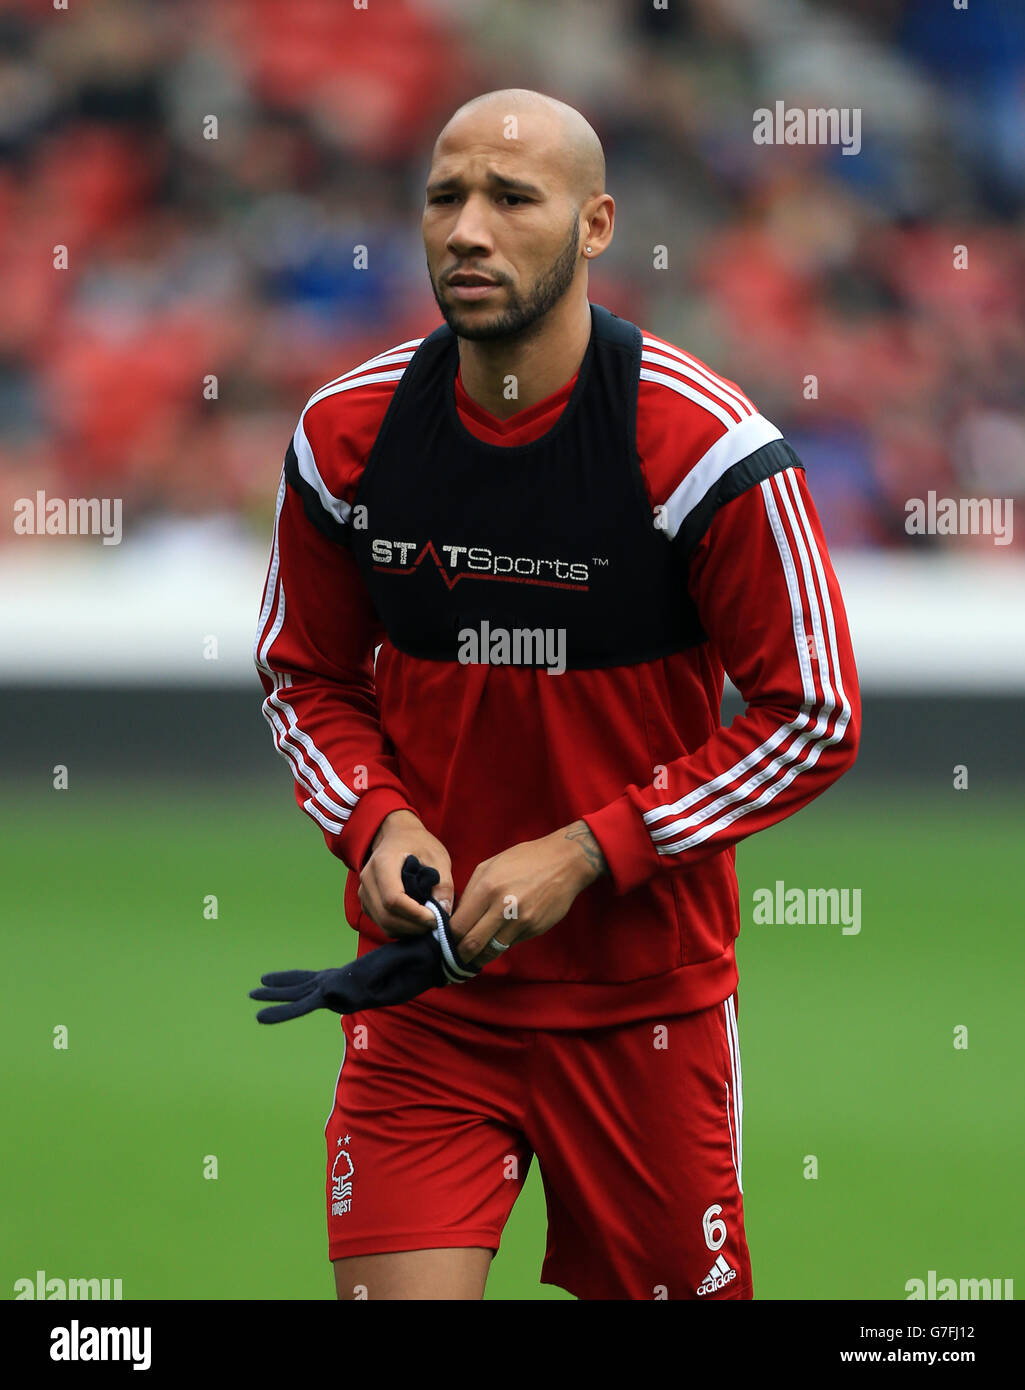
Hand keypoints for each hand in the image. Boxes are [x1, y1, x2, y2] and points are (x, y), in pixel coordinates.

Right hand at [359, 810, 454, 937]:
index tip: (437, 918)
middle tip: (436, 925)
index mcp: (383, 864)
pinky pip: (381, 923)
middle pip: (386, 916)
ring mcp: (364, 892)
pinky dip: (400, 928)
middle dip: (413, 926)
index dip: (415, 914)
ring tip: (428, 924)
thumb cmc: (417, 843)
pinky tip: (417, 922)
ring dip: (407, 930)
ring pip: (383, 923)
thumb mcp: (437, 856)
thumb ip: (443, 882)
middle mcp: (367, 879)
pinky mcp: (367, 902)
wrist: (397, 835)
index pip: (393, 899)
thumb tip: (444, 911)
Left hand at [448, 820, 606, 965]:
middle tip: (456, 956)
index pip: (458, 925)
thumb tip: (457, 918)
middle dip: (460, 954)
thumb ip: (470, 892)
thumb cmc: (523, 860)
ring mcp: (520, 920)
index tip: (446, 941)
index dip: (448, 938)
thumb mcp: (489, 866)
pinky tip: (497, 940)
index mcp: (486, 888)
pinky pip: (510, 944)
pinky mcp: (534, 929)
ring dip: (479, 957)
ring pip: (491, 951)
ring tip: (473, 957)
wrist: (563, 862)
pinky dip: (500, 945)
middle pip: (472, 944)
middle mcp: (502, 906)